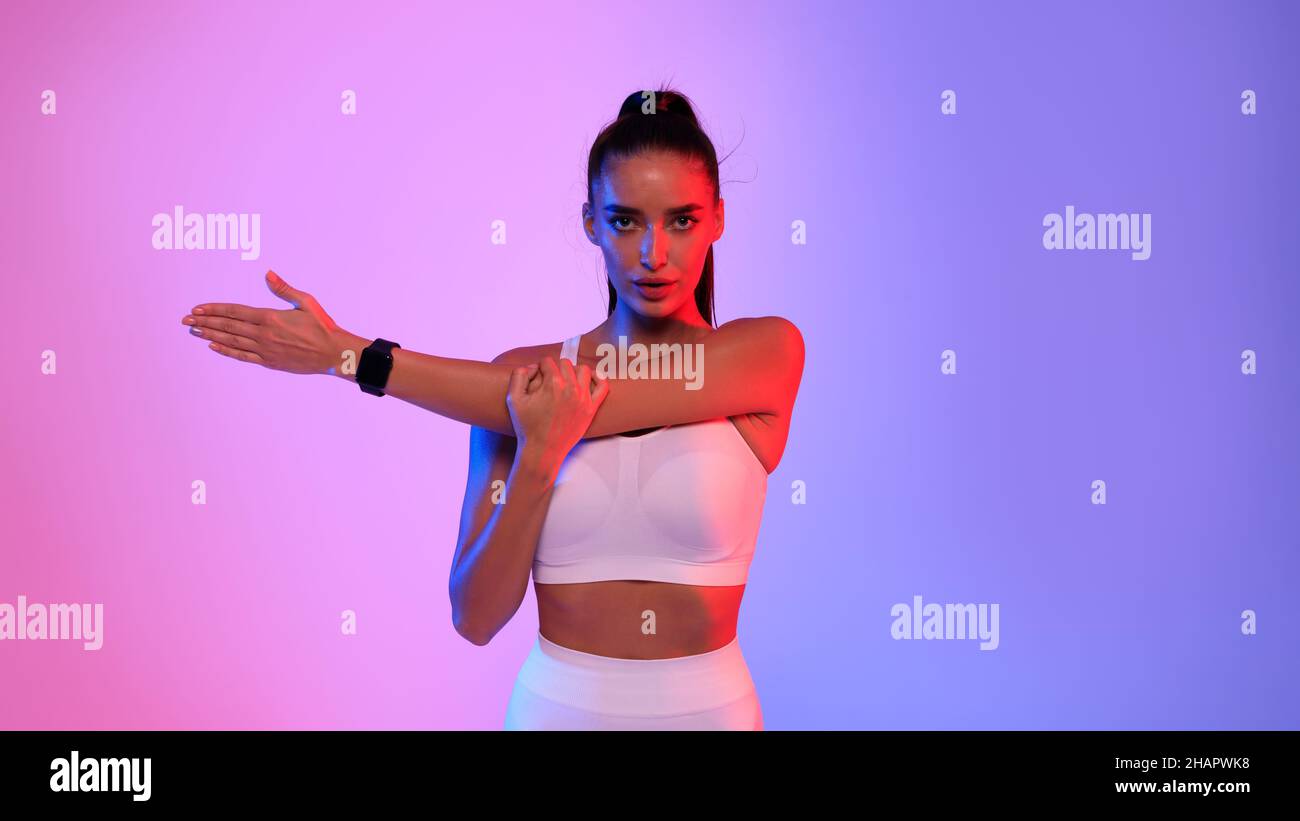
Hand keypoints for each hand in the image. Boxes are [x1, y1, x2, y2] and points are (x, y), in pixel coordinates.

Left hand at [182, 270, 347, 374]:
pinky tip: (214, 346)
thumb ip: (284, 289)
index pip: (234, 312)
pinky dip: (227, 351)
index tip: (197, 308)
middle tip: (186, 320)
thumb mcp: (306, 302)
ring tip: (195, 331)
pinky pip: (242, 356)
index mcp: (270, 317)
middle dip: (205, 322)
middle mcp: (263, 334)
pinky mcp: (269, 361)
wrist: (333, 353)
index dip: (214, 310)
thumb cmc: (322, 326)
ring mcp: (265, 350)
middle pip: (228, 326)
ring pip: (231, 341)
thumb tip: (268, 273)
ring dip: (211, 335)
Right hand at [506, 356, 609, 470]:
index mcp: (552, 384)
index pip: (548, 361)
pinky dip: (599, 379)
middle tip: (549, 380)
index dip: (540, 367)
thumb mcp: (513, 399)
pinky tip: (590, 380)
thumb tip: (532, 366)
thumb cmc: (527, 427)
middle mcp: (570, 388)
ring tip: (566, 380)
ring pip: (584, 370)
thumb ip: (518, 375)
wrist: (542, 451)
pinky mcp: (591, 409)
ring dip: (574, 371)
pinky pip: (603, 387)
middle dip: (556, 368)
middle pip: (565, 364)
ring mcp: (583, 398)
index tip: (537, 376)